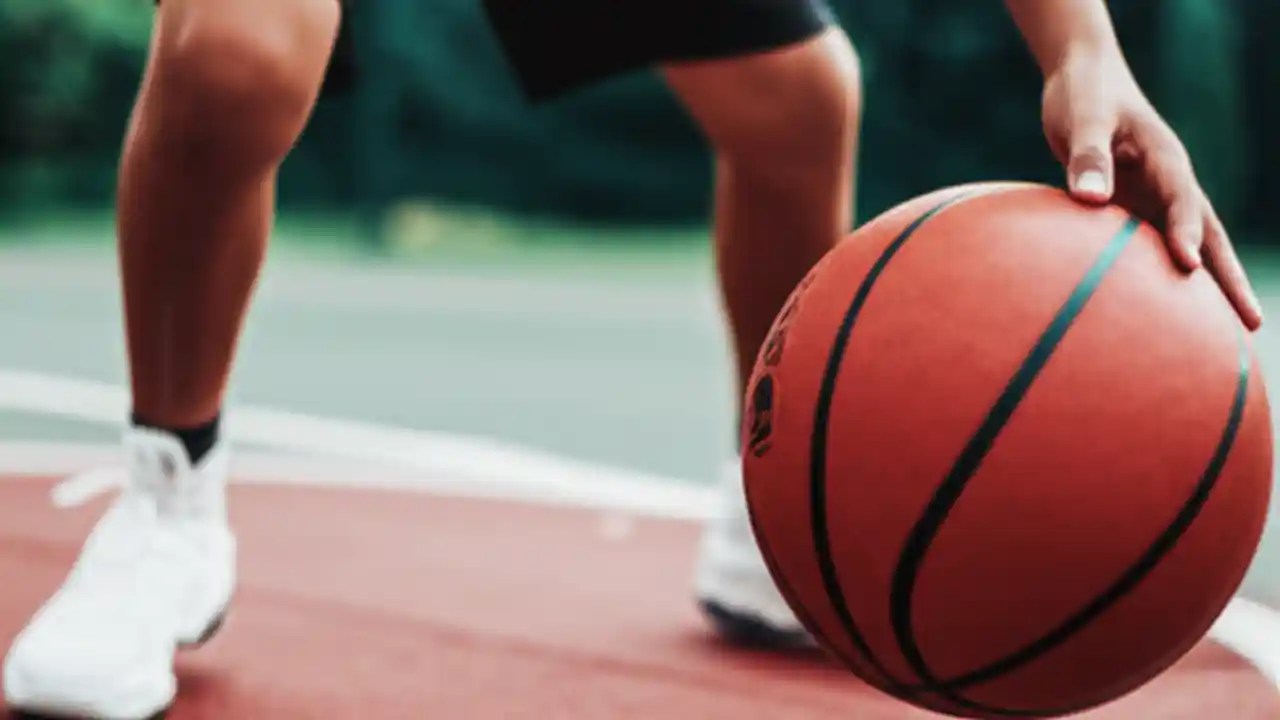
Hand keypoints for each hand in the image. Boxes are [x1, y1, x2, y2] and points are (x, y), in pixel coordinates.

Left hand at [1040, 52, 1261, 328]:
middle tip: (1250, 323)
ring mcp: (1154, 200)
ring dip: (1205, 288)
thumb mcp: (1083, 118)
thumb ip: (1087, 155)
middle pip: (1208, 236)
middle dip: (1228, 279)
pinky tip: (1159, 319)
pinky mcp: (1131, 211)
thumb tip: (1090, 199)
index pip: (1181, 198)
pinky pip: (1149, 251)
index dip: (1185, 230)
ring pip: (1187, 249)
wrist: (1083, 84)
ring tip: (1225, 335)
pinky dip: (1160, 281)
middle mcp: (1169, 184)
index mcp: (1164, 158)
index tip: (1186, 264)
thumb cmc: (1084, 96)